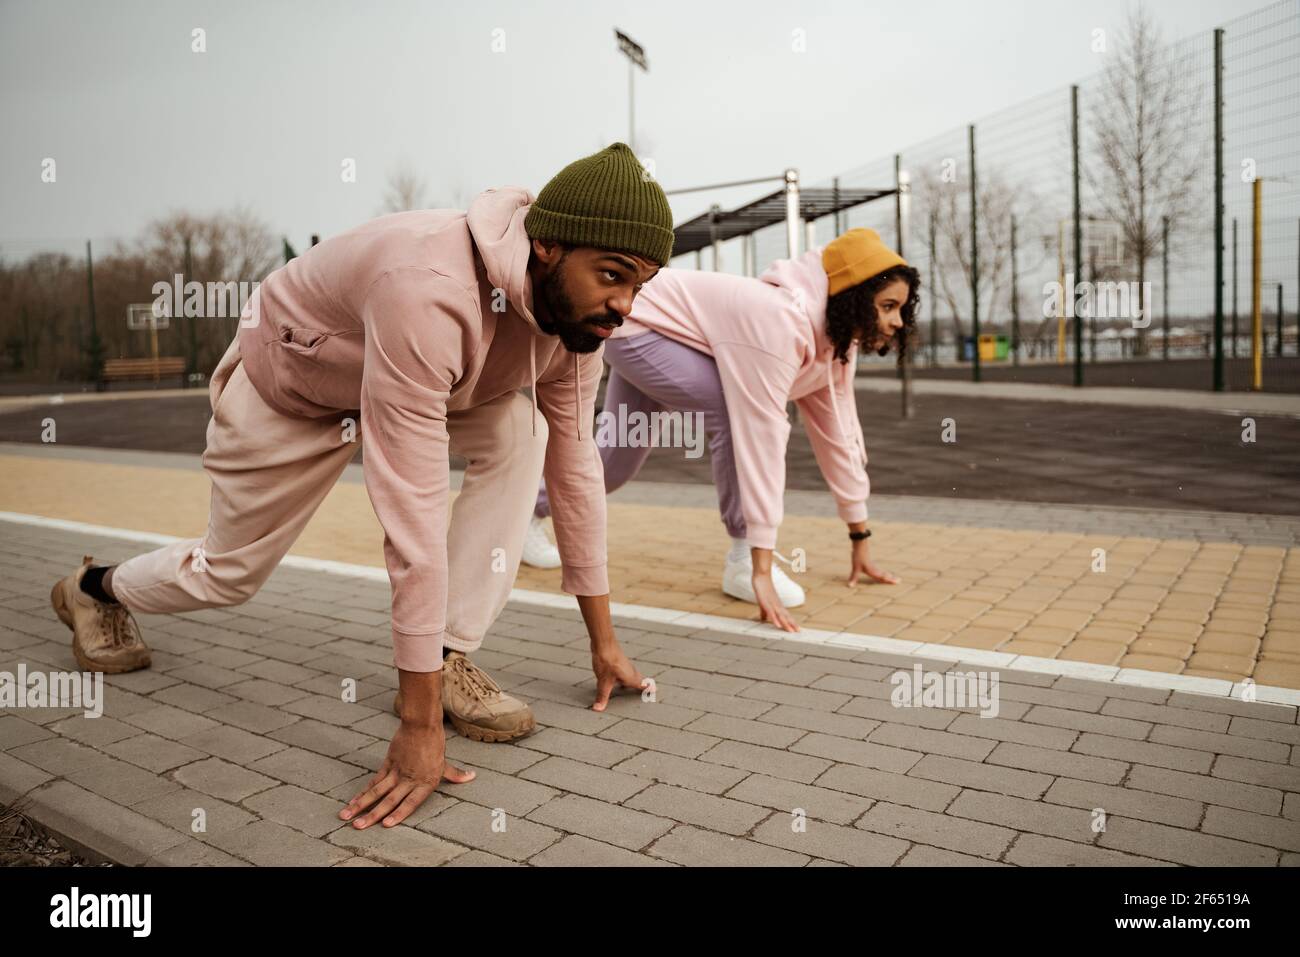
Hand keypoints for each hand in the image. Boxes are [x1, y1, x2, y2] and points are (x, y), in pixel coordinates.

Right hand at [338, 719, 474, 828]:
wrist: (422, 724)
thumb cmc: (435, 744)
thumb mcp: (445, 763)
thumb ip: (455, 775)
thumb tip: (471, 777)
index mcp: (426, 782)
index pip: (411, 802)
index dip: (399, 814)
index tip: (386, 824)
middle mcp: (410, 779)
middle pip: (389, 800)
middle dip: (373, 815)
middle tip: (359, 827)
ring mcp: (397, 772)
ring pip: (376, 791)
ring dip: (361, 805)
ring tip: (347, 816)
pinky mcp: (388, 764)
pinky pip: (374, 781)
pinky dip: (364, 792)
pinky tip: (354, 801)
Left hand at [591, 642, 647, 711]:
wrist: (603, 642)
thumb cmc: (607, 661)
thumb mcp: (603, 682)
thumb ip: (602, 696)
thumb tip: (598, 709)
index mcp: (630, 677)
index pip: (641, 685)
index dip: (648, 688)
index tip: (656, 690)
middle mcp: (630, 671)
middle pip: (639, 678)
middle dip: (644, 683)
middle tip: (651, 687)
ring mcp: (624, 664)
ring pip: (633, 673)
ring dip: (636, 678)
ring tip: (638, 682)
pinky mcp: (618, 660)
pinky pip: (626, 669)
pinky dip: (627, 674)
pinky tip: (620, 674)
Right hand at [753, 569, 799, 631]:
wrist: (762, 575)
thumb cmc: (763, 587)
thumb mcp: (763, 602)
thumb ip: (764, 612)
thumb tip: (764, 619)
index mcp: (777, 605)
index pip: (786, 615)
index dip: (791, 622)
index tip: (797, 629)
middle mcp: (776, 605)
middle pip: (786, 616)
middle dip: (792, 624)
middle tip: (798, 632)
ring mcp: (772, 603)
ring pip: (780, 615)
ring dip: (786, 623)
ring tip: (791, 631)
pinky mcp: (765, 602)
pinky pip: (771, 612)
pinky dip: (775, 619)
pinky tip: (778, 625)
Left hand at [848, 538, 899, 586]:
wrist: (860, 545)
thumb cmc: (858, 556)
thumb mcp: (855, 568)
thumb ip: (854, 577)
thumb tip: (850, 586)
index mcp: (872, 571)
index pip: (882, 577)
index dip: (889, 580)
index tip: (896, 582)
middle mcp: (874, 569)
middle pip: (885, 575)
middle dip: (891, 578)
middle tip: (899, 581)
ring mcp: (873, 566)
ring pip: (882, 572)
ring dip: (888, 575)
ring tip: (893, 577)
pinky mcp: (870, 563)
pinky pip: (879, 570)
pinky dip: (883, 573)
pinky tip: (882, 573)